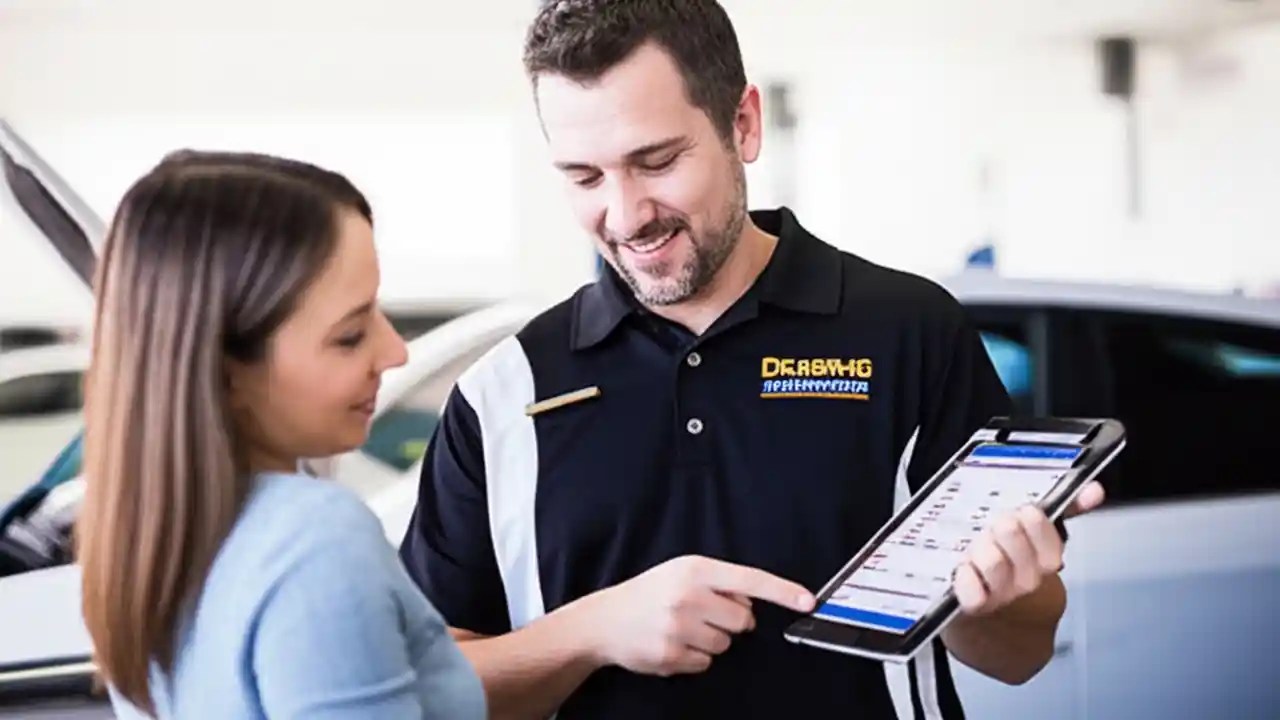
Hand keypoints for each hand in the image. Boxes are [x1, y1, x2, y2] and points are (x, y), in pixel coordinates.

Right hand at [583, 555, 814, 676]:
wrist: (603, 620)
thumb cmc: (649, 594)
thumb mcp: (681, 572)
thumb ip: (717, 583)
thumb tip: (750, 604)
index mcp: (695, 570)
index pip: (749, 579)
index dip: (782, 591)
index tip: (808, 601)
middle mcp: (688, 596)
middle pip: (743, 620)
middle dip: (730, 621)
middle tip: (703, 615)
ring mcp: (678, 628)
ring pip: (725, 645)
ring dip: (711, 640)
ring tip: (682, 628)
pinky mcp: (670, 655)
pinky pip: (706, 663)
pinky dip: (694, 657)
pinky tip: (673, 643)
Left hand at [954, 481, 1104, 615]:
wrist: (990, 613)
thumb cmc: (1010, 560)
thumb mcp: (1037, 533)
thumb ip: (1065, 509)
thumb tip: (1094, 489)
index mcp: (1045, 559)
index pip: (1047, 536)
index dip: (1035, 523)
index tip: (1025, 511)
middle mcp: (1027, 579)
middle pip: (1015, 542)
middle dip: (1004, 527)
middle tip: (996, 524)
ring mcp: (1000, 593)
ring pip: (994, 563)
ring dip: (982, 547)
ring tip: (976, 544)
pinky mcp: (973, 605)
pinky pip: (972, 592)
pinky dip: (966, 577)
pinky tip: (964, 568)